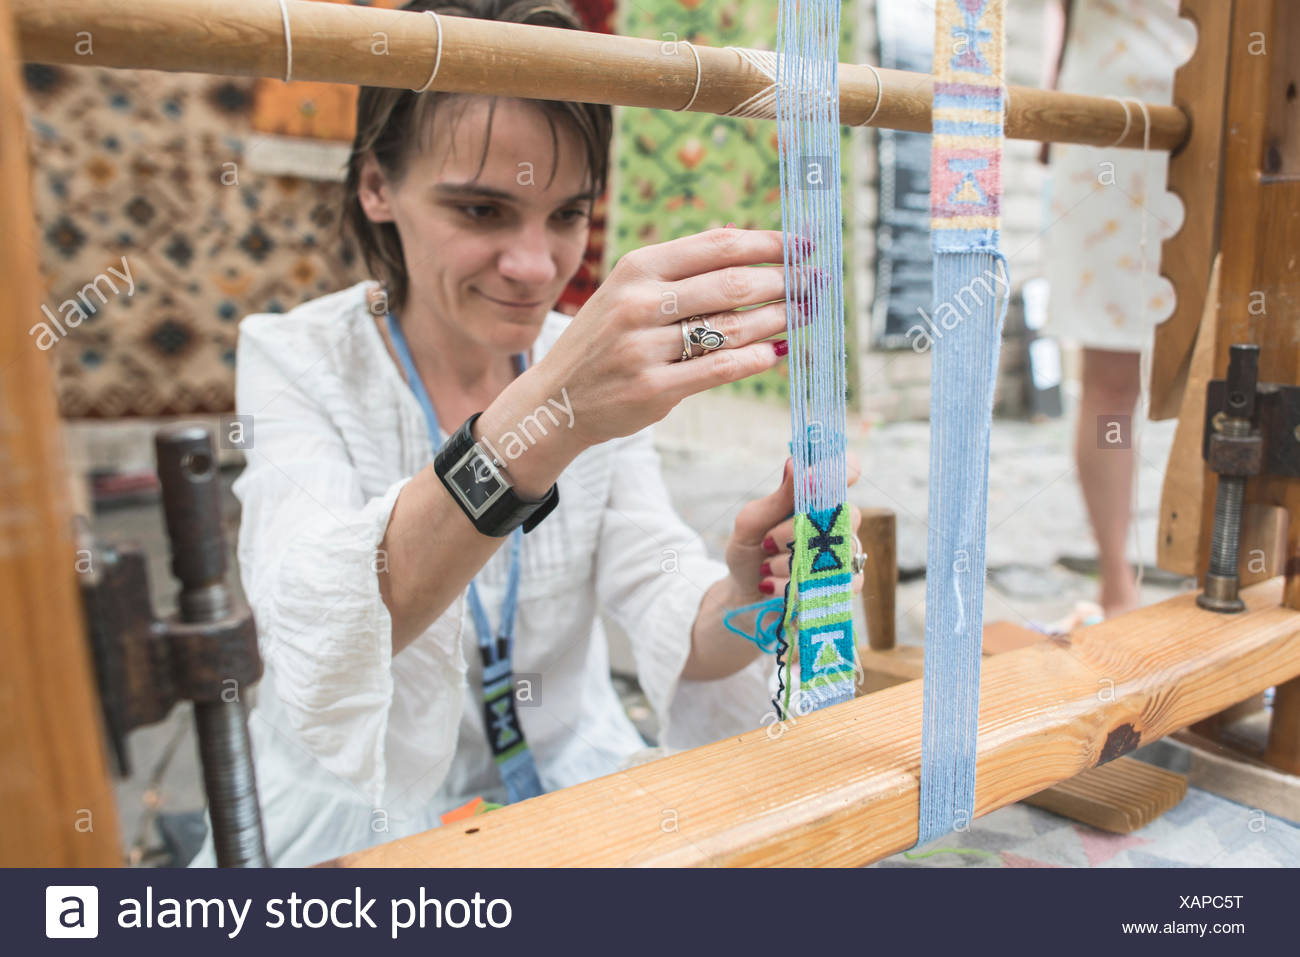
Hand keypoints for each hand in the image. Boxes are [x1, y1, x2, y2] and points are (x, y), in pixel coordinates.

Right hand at [532, 227, 811, 450]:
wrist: (557, 399)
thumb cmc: (605, 340)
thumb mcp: (628, 289)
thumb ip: (682, 266)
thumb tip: (743, 234)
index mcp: (638, 268)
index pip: (719, 245)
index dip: (770, 243)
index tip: (804, 245)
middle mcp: (639, 303)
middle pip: (732, 283)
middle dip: (784, 280)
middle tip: (815, 283)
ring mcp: (644, 348)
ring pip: (732, 327)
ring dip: (777, 319)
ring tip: (803, 314)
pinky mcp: (653, 389)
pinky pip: (720, 369)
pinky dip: (755, 359)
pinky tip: (776, 352)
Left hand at [724, 454, 864, 601]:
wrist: (744, 594)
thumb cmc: (751, 551)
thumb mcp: (752, 523)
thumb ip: (777, 498)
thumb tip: (795, 464)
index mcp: (818, 498)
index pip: (847, 470)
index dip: (841, 468)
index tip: (810, 479)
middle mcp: (839, 521)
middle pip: (846, 513)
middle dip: (796, 531)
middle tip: (767, 543)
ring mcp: (847, 553)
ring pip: (838, 551)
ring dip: (791, 562)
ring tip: (766, 567)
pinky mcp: (846, 585)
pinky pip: (834, 582)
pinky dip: (794, 585)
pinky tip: (773, 586)